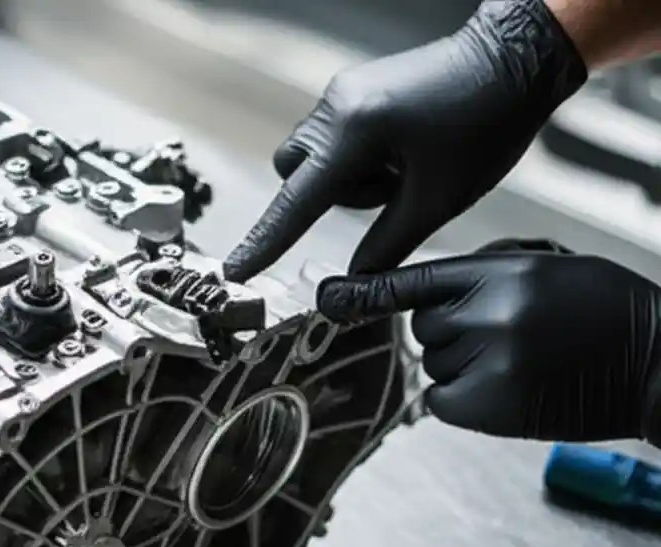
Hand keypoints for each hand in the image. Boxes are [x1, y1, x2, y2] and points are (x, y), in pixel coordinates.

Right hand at [224, 0, 586, 282]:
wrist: (516, 59)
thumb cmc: (487, 122)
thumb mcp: (439, 198)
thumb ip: (388, 245)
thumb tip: (357, 280)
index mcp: (354, 133)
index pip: (297, 202)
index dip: (266, 242)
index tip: (237, 269)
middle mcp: (336, 108)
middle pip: (297, 175)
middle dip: (332, 197)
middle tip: (391, 190)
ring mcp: (342, 94)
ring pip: (316, 160)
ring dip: (350, 179)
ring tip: (405, 168)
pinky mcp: (354, 91)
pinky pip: (334, 138)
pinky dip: (359, 158)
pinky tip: (403, 150)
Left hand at [315, 248, 660, 442]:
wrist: (660, 364)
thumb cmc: (603, 309)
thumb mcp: (547, 267)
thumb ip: (481, 274)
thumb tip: (417, 295)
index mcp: (506, 274)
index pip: (418, 282)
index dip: (368, 291)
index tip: (329, 297)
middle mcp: (492, 317)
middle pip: (422, 327)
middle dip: (451, 330)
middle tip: (507, 333)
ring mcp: (492, 365)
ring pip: (433, 363)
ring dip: (461, 363)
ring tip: (521, 361)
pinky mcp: (493, 410)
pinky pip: (440, 401)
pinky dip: (460, 398)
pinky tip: (507, 388)